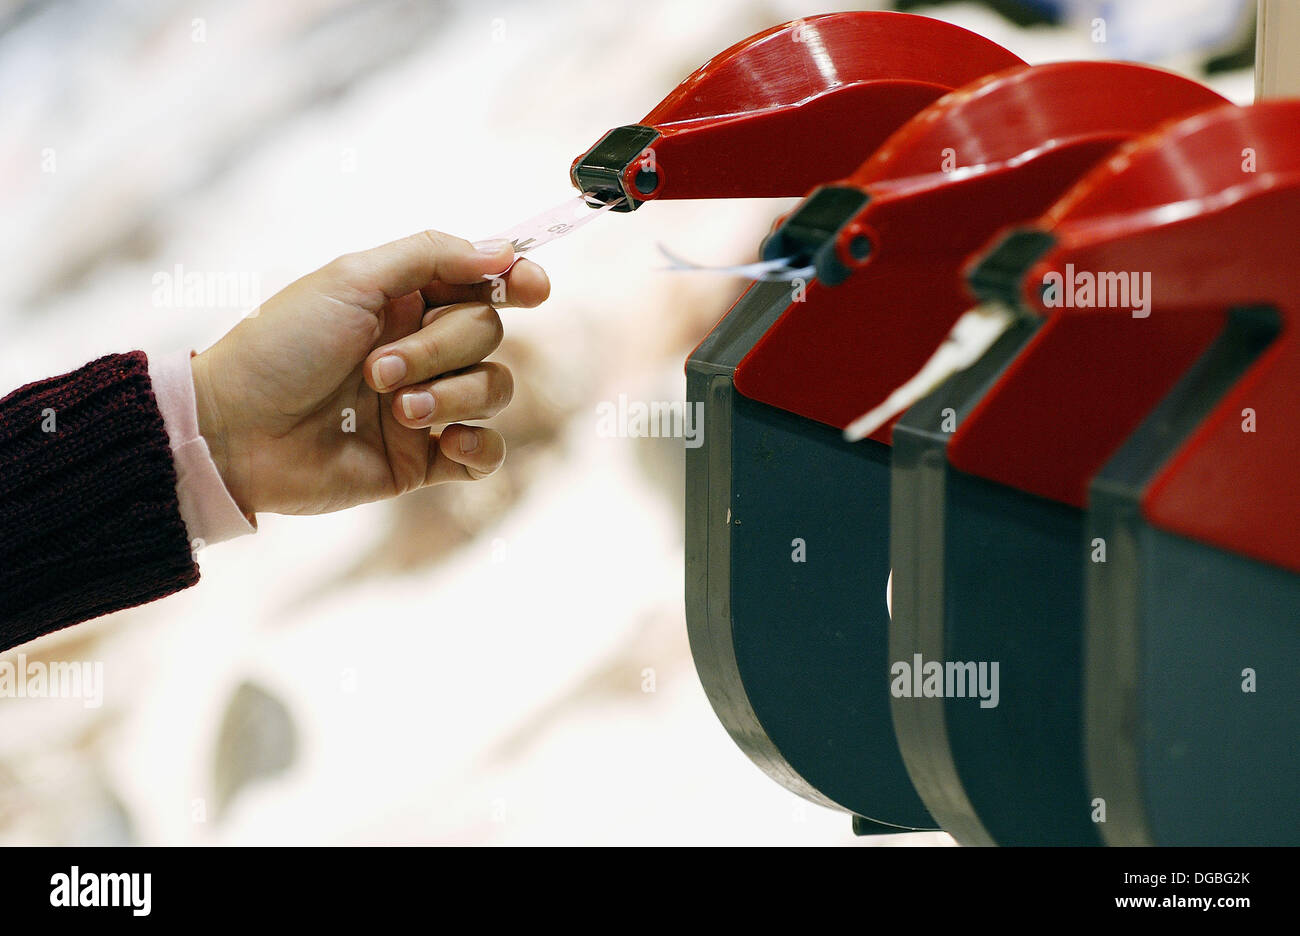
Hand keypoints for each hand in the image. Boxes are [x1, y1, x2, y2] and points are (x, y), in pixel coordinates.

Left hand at [189, 230, 548, 515]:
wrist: (235, 433)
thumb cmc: (279, 347)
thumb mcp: (350, 280)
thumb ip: (431, 255)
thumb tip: (505, 250)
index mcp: (403, 299)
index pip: (482, 283)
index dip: (516, 282)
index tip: (532, 288)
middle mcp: (421, 348)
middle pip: (487, 334)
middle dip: (441, 349)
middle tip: (376, 369)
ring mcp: (427, 404)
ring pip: (494, 391)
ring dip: (451, 396)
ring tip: (395, 409)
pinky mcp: (424, 460)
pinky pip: (487, 453)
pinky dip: (478, 446)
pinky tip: (443, 442)